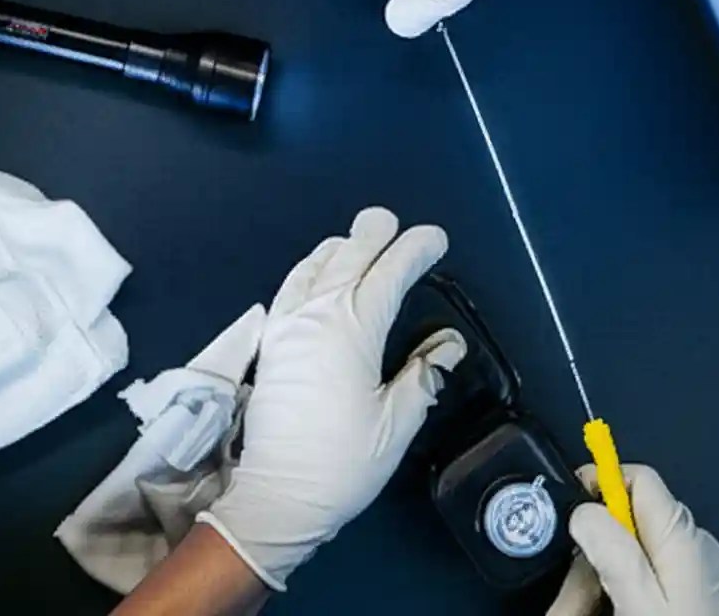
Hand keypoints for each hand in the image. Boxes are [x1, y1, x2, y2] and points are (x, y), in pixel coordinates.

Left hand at [198, 207, 465, 590]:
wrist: (276, 496)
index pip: (390, 274)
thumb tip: (446, 344)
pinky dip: (309, 270)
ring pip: (313, 268)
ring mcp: (288, 328)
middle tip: (393, 223)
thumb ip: (424, 376)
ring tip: (357, 242)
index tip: (435, 240)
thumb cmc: (342, 463)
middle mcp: (317, 317)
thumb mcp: (397, 423)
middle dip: (374, 235)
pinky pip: (290, 288)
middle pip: (348, 258)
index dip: (415, 251)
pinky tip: (316, 275)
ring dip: (340, 249)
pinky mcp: (271, 345)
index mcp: (353, 330)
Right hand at [547, 465, 718, 615]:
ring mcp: (700, 574)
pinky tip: (619, 615)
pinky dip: (631, 590)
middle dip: (598, 544)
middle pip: (636, 519)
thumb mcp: (640, 603)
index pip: (640, 479)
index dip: (601, 484)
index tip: (571, 509)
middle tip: (574, 588)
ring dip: (609, 574)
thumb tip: (586, 510)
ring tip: (589, 609)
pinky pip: (656, 578)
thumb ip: (614, 552)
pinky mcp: (699, 597)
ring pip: (642, 553)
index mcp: (684, 538)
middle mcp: (696, 547)